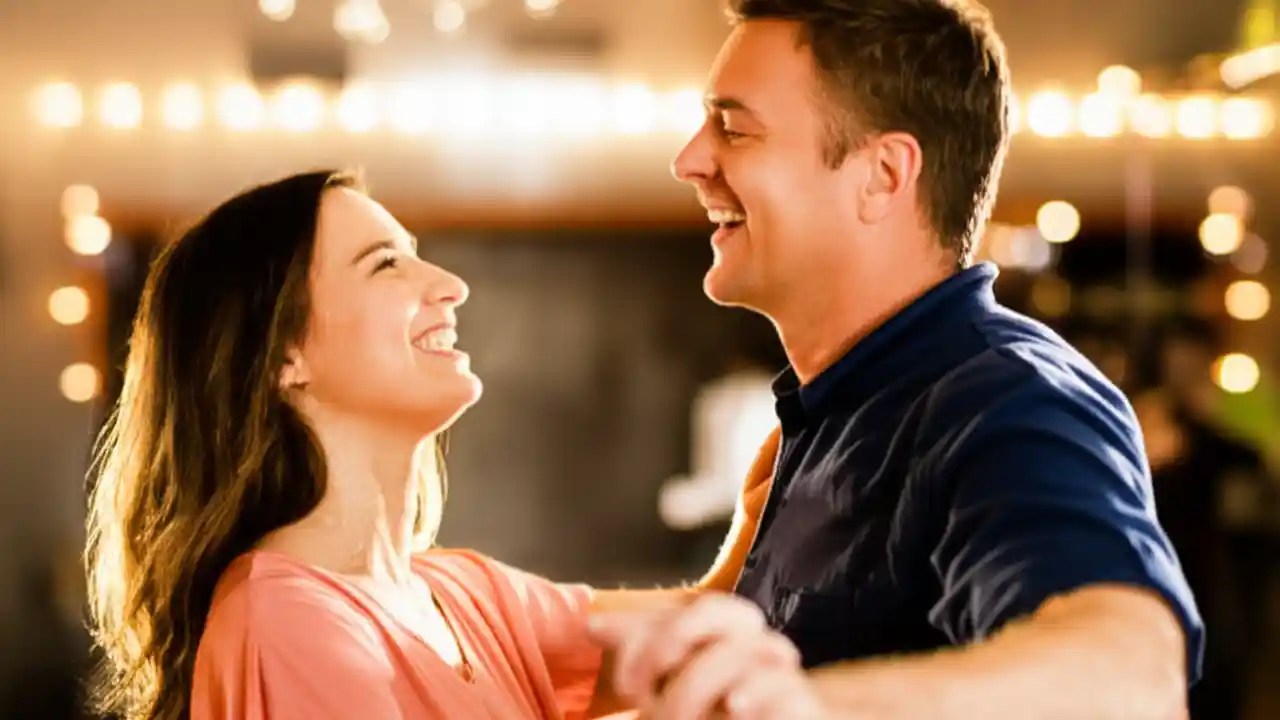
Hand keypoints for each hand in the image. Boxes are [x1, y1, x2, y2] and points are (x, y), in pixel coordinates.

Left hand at [589, 593, 828, 719]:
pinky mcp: (799, 704)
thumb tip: (591, 623)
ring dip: (696, 687)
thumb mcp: (673, 679)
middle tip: (643, 690)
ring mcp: (781, 672)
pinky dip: (757, 694)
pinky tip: (735, 707)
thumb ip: (640, 648)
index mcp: (728, 630)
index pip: (687, 609)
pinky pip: (784, 688)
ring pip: (742, 651)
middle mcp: (755, 642)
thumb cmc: (717, 707)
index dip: (649, 637)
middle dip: (671, 641)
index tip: (626, 684)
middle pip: (718, 610)